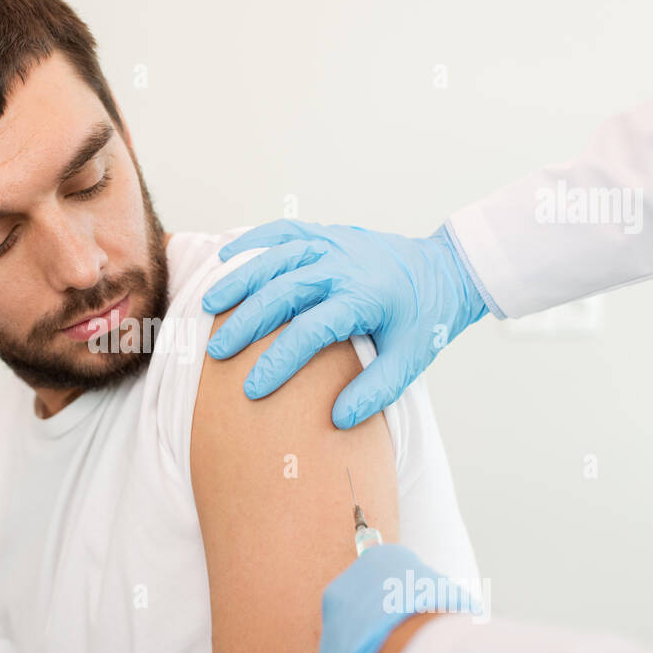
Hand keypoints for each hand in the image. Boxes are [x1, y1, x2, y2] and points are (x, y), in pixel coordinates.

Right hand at [201, 220, 488, 427]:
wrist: (444, 270)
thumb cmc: (425, 320)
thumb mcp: (411, 360)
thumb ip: (376, 390)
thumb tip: (338, 420)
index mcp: (364, 297)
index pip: (310, 331)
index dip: (278, 361)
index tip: (253, 388)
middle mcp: (343, 265)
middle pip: (282, 292)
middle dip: (245, 324)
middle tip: (217, 352)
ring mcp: (333, 244)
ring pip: (275, 258)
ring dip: (239, 281)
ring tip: (207, 306)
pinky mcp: (327, 234)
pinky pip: (283, 232)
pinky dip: (251, 242)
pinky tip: (224, 258)